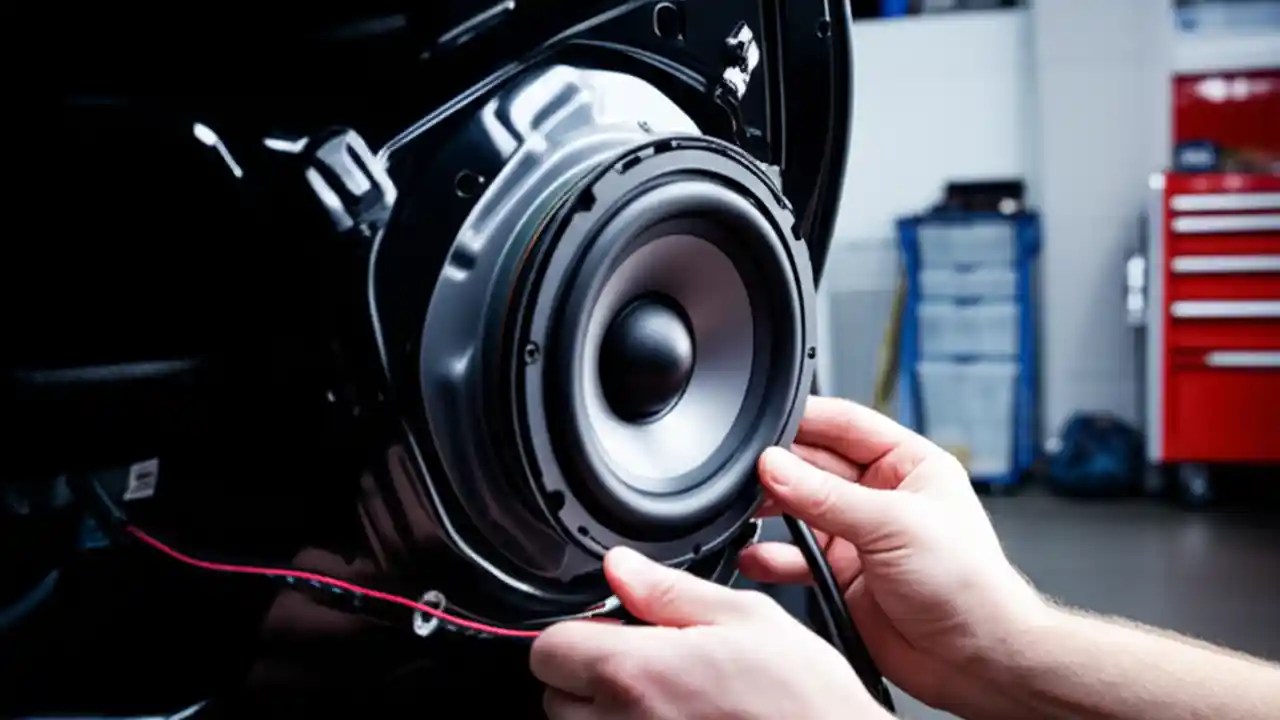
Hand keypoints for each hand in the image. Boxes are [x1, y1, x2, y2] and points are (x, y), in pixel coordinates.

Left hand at [531, 546, 890, 719]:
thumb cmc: (804, 702)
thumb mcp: (745, 618)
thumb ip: (667, 591)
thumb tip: (619, 566)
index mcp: (636, 674)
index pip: (548, 649)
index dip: (577, 633)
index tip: (611, 632)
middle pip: (555, 697)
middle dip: (590, 677)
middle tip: (647, 669)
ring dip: (608, 714)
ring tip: (668, 703)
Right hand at [739, 396, 1048, 713]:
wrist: (974, 660)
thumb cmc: (968, 585)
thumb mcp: (894, 525)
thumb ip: (826, 497)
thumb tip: (775, 467)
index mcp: (907, 464)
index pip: (846, 425)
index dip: (805, 420)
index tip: (764, 424)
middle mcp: (880, 495)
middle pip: (815, 466)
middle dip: (780, 468)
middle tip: (748, 474)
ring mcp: (859, 536)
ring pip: (800, 511)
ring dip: (771, 511)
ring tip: (746, 511)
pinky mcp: (841, 576)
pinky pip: (795, 558)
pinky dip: (772, 557)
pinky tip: (755, 556)